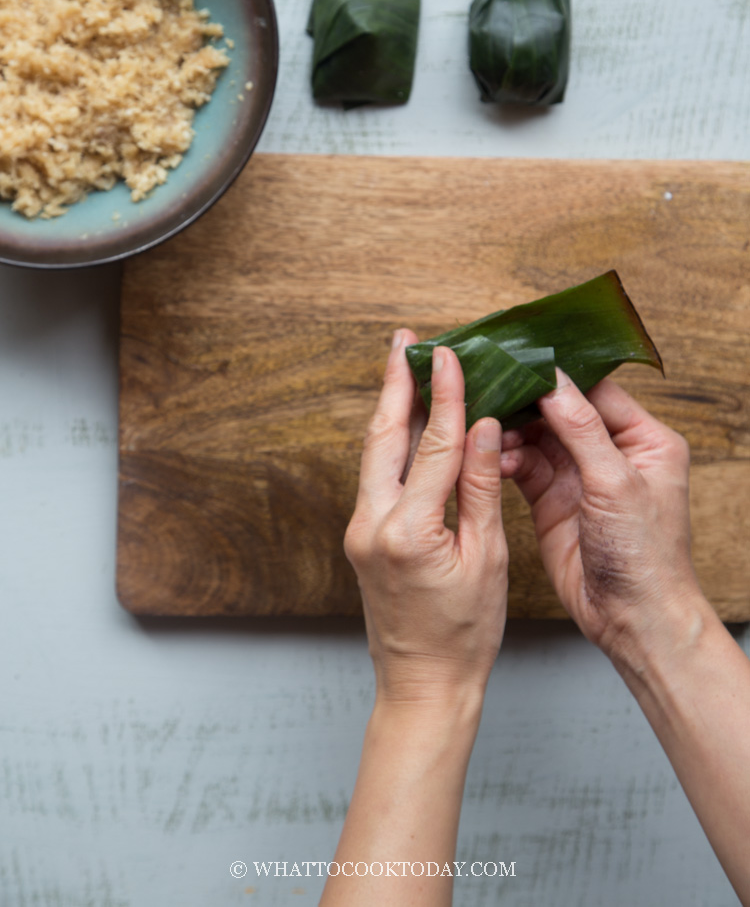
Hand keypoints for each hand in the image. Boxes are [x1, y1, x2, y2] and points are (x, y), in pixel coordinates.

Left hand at [345, 331, 508, 707]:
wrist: (423, 687)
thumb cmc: (464, 635)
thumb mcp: (486, 559)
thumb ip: (479, 488)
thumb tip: (482, 428)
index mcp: (408, 531)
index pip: (433, 446)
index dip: (446, 396)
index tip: (449, 353)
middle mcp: (371, 525)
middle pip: (384, 436)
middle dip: (396, 384)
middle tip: (406, 341)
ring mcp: (360, 531)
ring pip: (375, 453)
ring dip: (391, 408)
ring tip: (406, 368)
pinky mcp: (362, 538)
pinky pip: (377, 476)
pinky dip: (393, 442)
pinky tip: (407, 422)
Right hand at [501, 370, 704, 664]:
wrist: (632, 618)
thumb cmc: (645, 555)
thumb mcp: (616, 483)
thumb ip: (583, 430)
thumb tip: (553, 382)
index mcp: (645, 440)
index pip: (596, 391)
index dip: (558, 378)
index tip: (519, 362)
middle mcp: (612, 453)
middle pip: (560, 410)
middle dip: (526, 403)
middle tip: (490, 389)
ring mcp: (580, 476)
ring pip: (537, 436)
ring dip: (511, 432)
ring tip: (487, 431)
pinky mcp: (552, 500)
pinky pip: (523, 466)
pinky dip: (505, 460)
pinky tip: (493, 460)